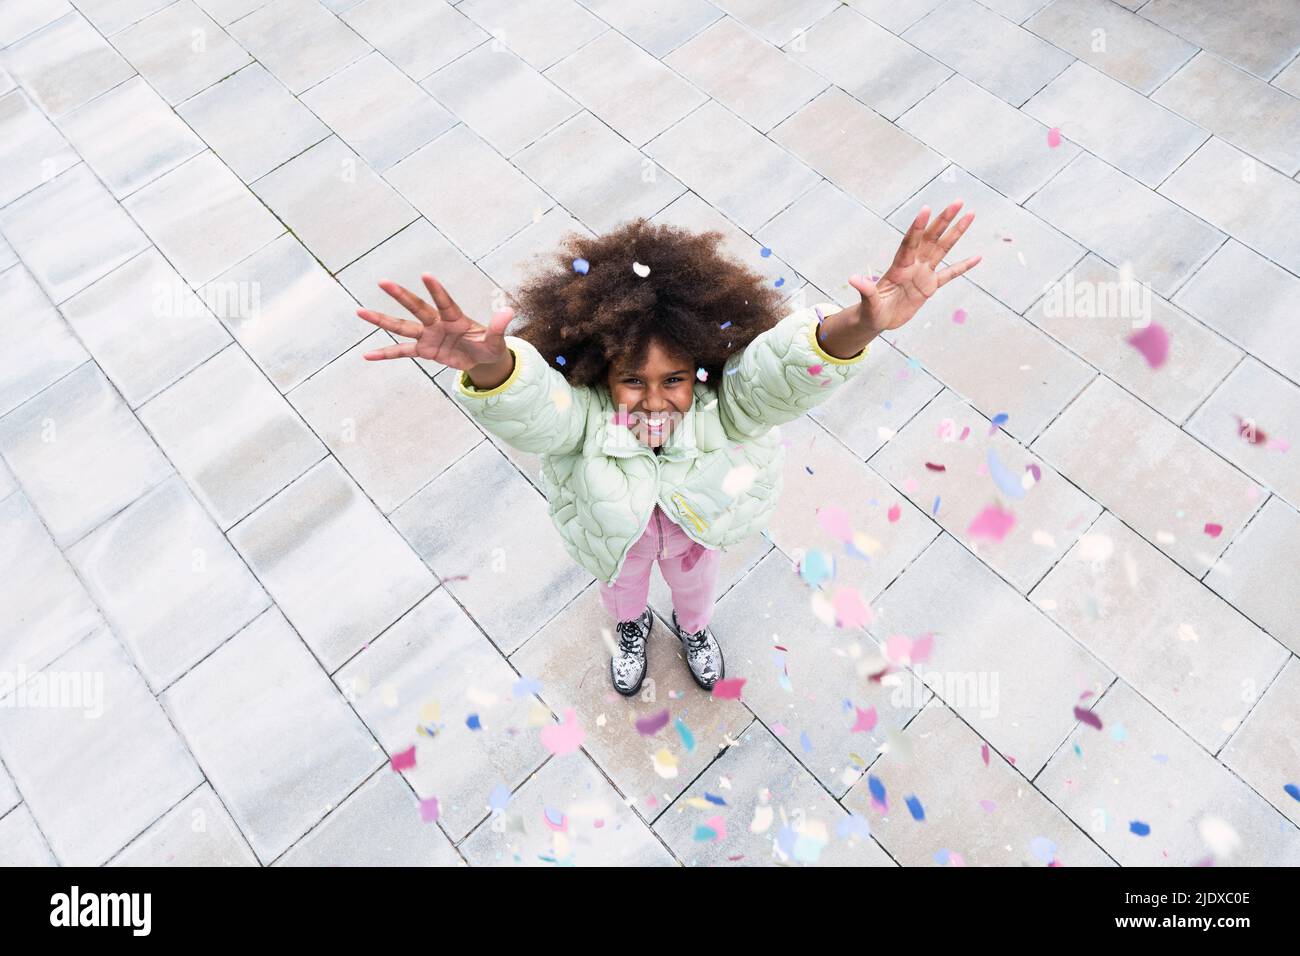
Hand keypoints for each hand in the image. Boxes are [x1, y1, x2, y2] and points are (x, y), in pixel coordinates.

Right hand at [356, 274, 512, 369]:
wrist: (481, 358)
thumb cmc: (489, 345)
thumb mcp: (496, 341)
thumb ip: (499, 327)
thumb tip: (509, 311)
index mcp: (455, 317)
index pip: (444, 302)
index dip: (436, 290)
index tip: (426, 275)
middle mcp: (437, 323)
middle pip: (416, 308)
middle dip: (401, 296)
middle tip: (383, 281)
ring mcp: (428, 336)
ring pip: (401, 327)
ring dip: (381, 320)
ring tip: (360, 312)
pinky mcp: (424, 350)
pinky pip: (401, 352)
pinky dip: (385, 354)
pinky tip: (367, 355)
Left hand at [849, 200, 981, 333]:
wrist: (878, 320)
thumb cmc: (871, 311)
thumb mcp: (869, 304)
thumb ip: (866, 290)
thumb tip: (853, 279)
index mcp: (899, 267)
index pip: (910, 243)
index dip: (918, 227)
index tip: (925, 209)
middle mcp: (913, 265)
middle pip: (931, 238)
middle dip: (944, 220)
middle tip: (958, 202)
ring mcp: (923, 273)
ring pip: (943, 249)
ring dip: (956, 232)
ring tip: (970, 215)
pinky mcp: (930, 286)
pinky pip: (950, 274)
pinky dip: (963, 266)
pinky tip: (977, 257)